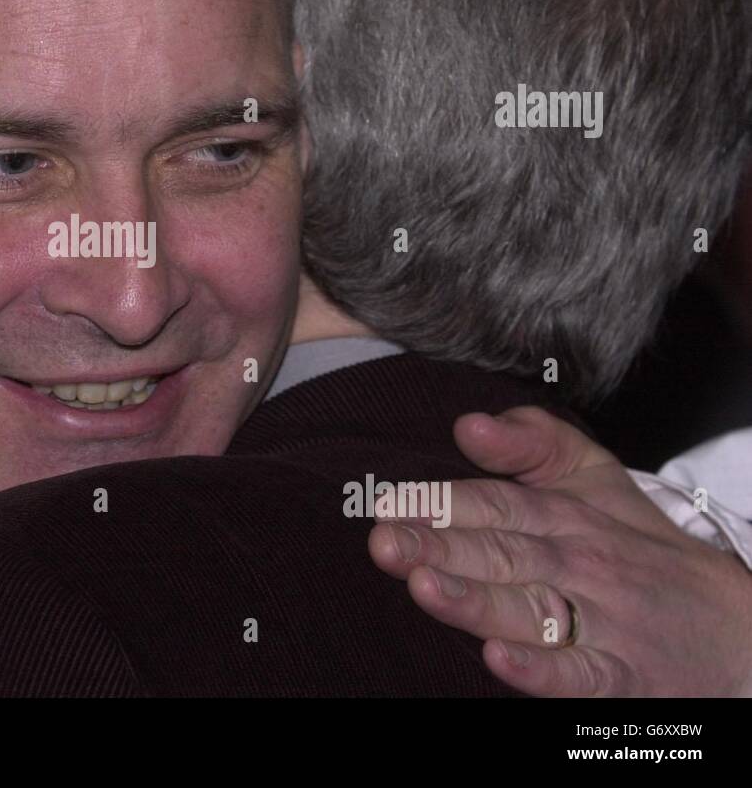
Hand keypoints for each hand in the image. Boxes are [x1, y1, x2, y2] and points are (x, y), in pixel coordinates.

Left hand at [367, 406, 751, 695]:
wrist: (740, 629)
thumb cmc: (646, 552)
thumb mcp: (597, 482)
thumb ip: (534, 443)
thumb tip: (469, 423)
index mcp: (567, 517)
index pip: (497, 504)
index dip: (441, 503)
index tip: (387, 502)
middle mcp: (581, 565)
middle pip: (503, 552)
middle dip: (440, 546)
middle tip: (383, 541)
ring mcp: (604, 622)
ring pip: (530, 608)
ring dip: (475, 599)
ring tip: (422, 586)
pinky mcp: (624, 677)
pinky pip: (579, 673)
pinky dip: (541, 668)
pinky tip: (497, 658)